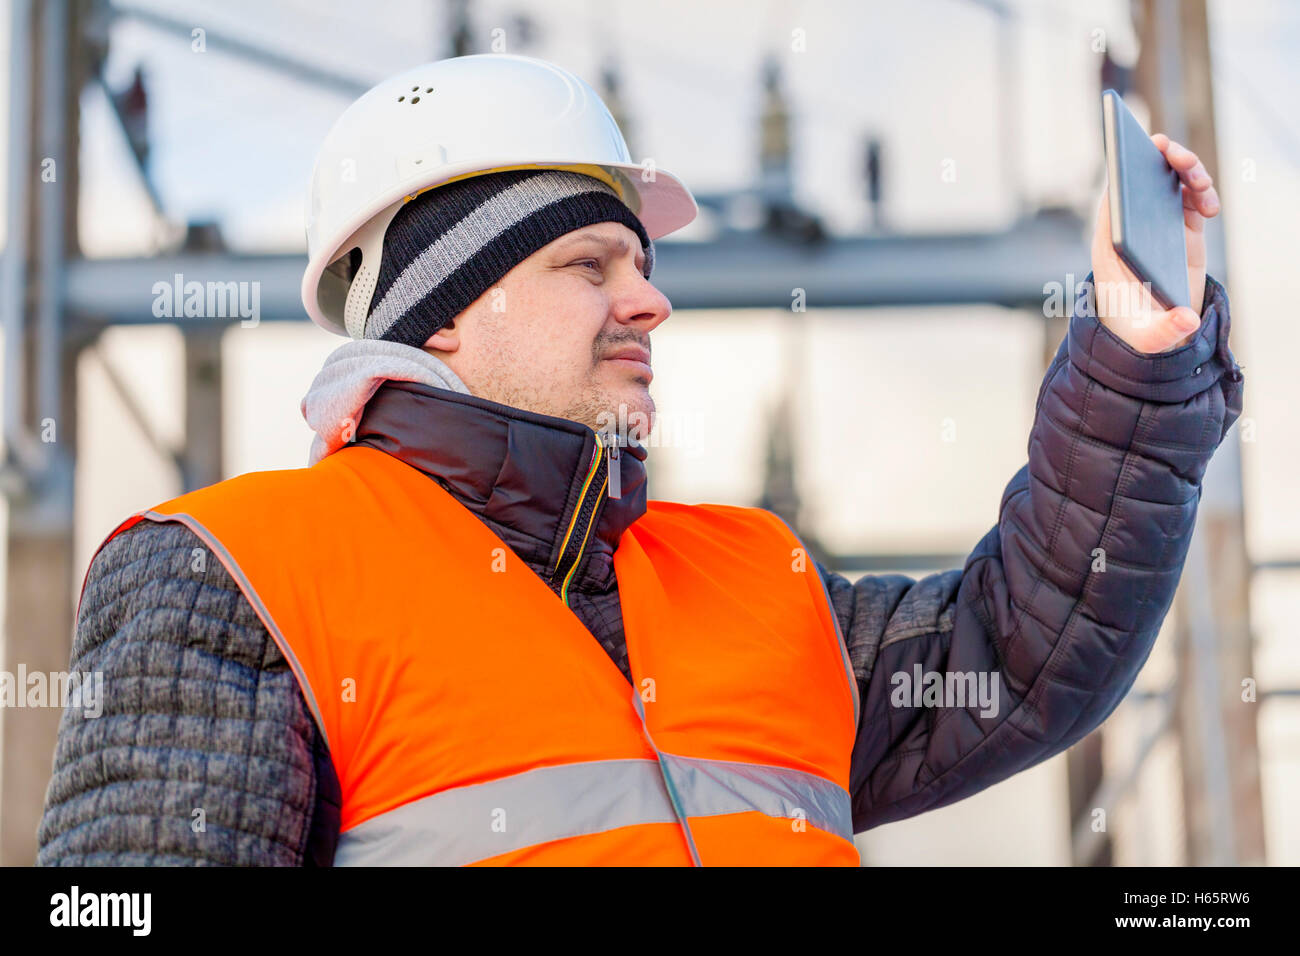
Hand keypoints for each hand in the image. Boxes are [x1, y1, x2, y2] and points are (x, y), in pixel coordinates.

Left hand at [1090, 134, 1220, 353]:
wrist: (1158, 329)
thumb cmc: (1140, 330)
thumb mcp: (1149, 336)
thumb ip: (1165, 330)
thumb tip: (1188, 321)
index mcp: (1111, 250)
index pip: (1110, 208)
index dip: (1120, 182)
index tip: (1131, 162)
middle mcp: (1133, 230)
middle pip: (1139, 184)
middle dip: (1156, 163)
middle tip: (1172, 153)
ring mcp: (1158, 226)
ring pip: (1169, 183)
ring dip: (1185, 171)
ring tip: (1198, 180)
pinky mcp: (1182, 229)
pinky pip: (1191, 198)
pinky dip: (1202, 194)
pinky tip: (1210, 208)